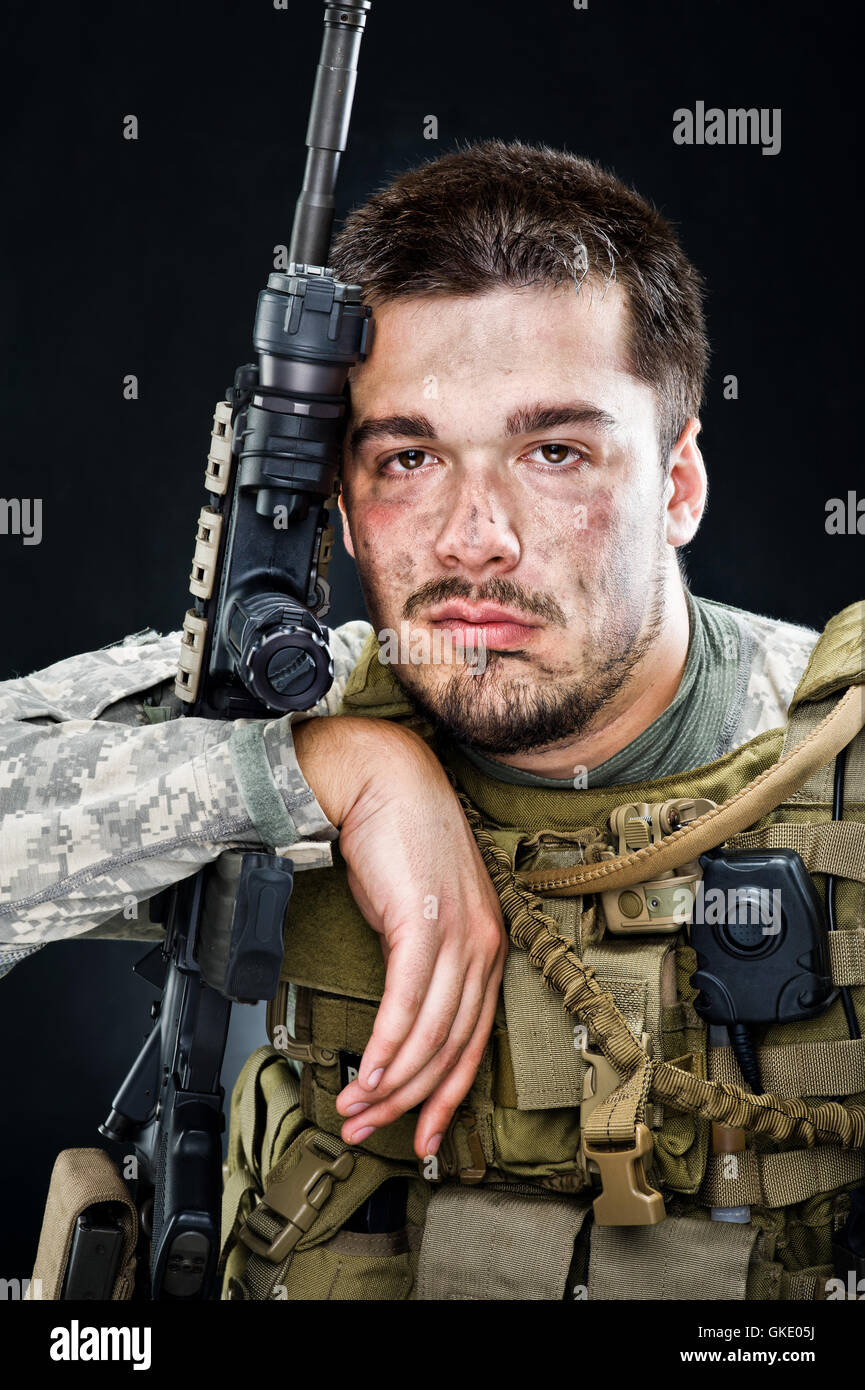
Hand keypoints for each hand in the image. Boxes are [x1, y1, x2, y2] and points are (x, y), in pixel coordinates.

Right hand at [293, 715, 506, 1157]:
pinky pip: (408, 1002)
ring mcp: (459, 935)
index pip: (475, 1042)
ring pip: (432, 1035)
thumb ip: (418, 965)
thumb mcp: (416, 913)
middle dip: (409, 1101)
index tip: (421, 1134)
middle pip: (453, 1048)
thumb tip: (396, 1019)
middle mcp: (484, 946)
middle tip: (367, 1128)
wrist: (382, 778)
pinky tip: (368, 1072)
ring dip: (390, 1082)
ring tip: (354, 1107)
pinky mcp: (424, 923)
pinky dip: (388, 1045)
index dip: (446, 1095)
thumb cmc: (397, 841)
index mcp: (487, 947)